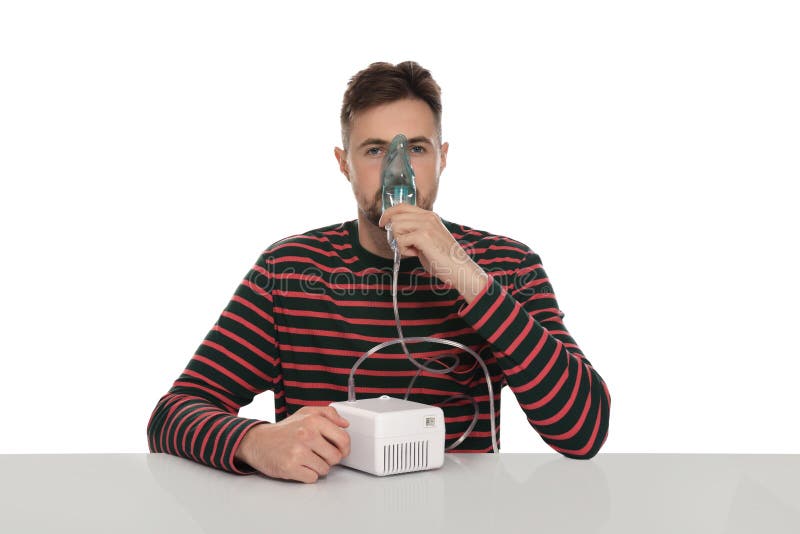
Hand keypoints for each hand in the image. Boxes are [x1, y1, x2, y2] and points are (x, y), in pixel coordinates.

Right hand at [234, 406, 350, 483]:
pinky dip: (308, 475)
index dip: (345, 448)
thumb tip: (345, 424)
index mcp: (313, 420)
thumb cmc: (284, 430)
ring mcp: (298, 452)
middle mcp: (306, 434)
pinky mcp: (290, 467)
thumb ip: (329, 413)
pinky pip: (312, 478)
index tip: (340, 450)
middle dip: (330, 459)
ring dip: (319, 467)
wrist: (257, 441)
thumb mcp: (306, 413)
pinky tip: (300, 466)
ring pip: (325, 469)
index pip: (343, 439)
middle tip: (320, 455)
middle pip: (336, 457)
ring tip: (307, 459)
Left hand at [378, 203, 488, 302]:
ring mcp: (426, 225)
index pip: (402, 206)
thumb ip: (414, 231)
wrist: (459, 269)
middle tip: (405, 246)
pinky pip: (401, 240)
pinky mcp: (423, 236)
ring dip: (399, 242)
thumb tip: (394, 230)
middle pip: (396, 216)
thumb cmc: (443, 258)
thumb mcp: (428, 239)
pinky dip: (404, 250)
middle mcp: (428, 217)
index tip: (382, 224)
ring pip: (396, 227)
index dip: (389, 214)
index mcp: (429, 216)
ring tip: (413, 250)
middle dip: (394, 233)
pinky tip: (416, 254)